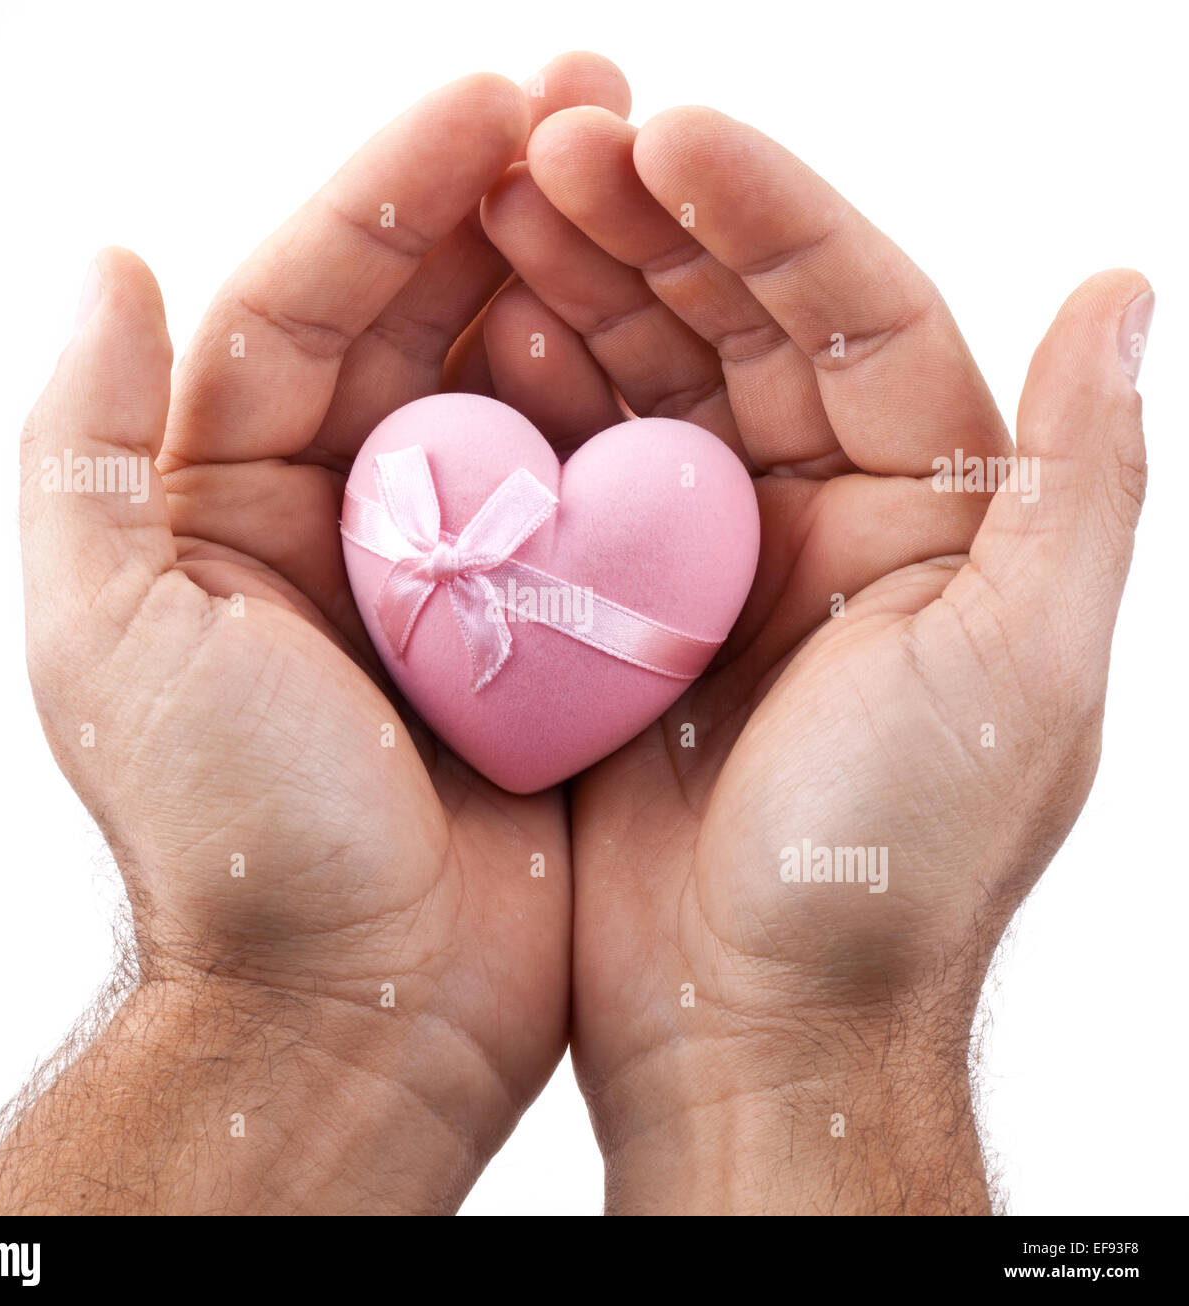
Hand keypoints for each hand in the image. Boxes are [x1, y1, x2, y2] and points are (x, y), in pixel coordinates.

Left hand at [0, 56, 630, 1214]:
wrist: (367, 1004)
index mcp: (229, 496)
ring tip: (652, 183)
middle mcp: (342, 512)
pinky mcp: (543, 623)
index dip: (388, 191)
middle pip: (417, 321)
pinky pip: (588, 490)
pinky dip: (627, 412)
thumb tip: (107, 264)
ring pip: (514, 388)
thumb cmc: (237, 837)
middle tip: (594, 101)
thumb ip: (86, 449)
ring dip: (574, 283)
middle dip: (497, 202)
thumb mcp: (113, 637)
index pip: (301, 300)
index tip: (491, 103)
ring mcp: (455, 564)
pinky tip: (680, 341)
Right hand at [480, 105, 1149, 1212]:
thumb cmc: (890, 867)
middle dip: (646, 224)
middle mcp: (814, 518)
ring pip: (638, 388)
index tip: (664, 133)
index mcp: (922, 510)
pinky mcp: (609, 618)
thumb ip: (1075, 474)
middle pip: (729, 328)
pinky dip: (524, 409)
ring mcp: (701, 564)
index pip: (849, 310)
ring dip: (575, 292)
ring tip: (495, 208)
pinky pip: (565, 483)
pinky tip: (473, 344)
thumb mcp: (1020, 663)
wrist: (754, 1024)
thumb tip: (1116, 283)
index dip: (764, 210)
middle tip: (548, 140)